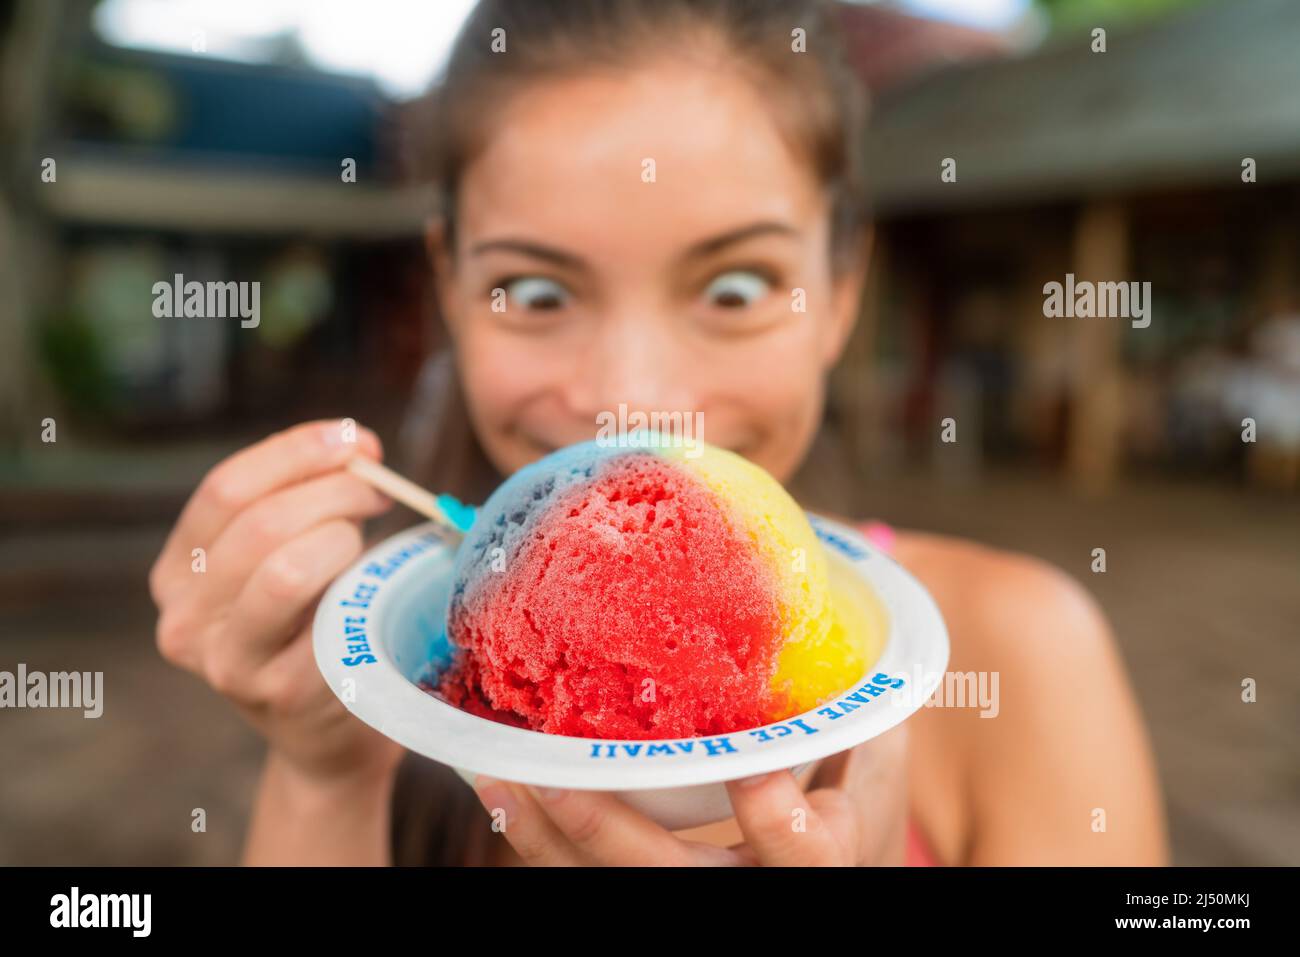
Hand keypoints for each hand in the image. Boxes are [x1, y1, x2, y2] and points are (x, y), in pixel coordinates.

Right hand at [149, 419, 402, 787]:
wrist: (329, 734)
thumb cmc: (317, 626)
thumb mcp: (287, 559)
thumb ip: (303, 501)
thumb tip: (359, 448)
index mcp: (177, 572)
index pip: (225, 489)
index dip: (297, 452)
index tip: (356, 439)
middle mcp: (184, 619)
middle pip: (261, 522)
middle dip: (335, 490)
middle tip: (379, 490)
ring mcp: (228, 662)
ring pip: (287, 567)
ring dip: (346, 534)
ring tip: (369, 538)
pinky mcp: (281, 693)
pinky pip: (330, 618)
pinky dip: (362, 588)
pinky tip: (376, 586)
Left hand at [472, 722, 909, 865]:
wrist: (821, 887)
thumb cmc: (845, 827)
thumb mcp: (869, 777)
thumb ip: (862, 714)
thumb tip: (850, 610)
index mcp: (816, 866)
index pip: (806, 859)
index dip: (781, 824)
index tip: (759, 769)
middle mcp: (743, 894)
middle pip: (666, 877)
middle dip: (604, 827)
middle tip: (554, 776)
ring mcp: (686, 899)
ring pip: (605, 884)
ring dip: (545, 833)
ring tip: (498, 778)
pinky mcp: (644, 891)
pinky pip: (580, 877)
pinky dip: (540, 838)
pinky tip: (507, 791)